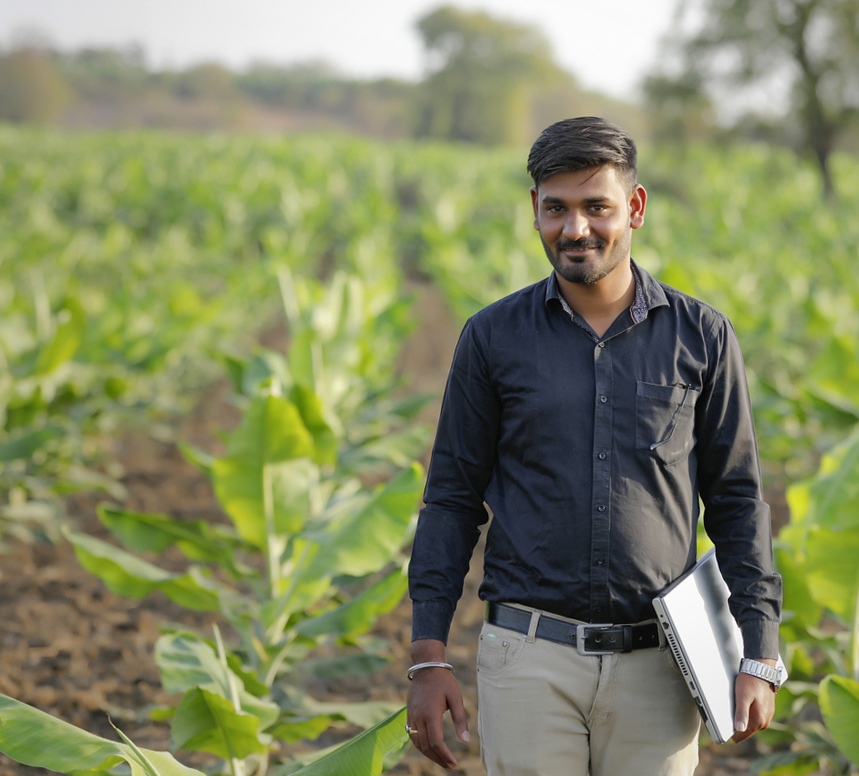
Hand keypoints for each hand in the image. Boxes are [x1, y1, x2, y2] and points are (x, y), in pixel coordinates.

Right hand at [406, 640, 469, 770]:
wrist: (426, 666)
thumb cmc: (444, 681)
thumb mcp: (456, 697)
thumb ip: (460, 719)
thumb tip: (466, 740)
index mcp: (430, 714)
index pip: (435, 742)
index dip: (444, 755)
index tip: (454, 763)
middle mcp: (418, 717)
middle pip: (425, 746)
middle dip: (438, 759)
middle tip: (450, 766)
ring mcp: (412, 715)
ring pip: (417, 742)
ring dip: (428, 754)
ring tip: (441, 760)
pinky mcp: (409, 713)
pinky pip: (412, 734)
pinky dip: (420, 745)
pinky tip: (429, 748)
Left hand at [732, 658, 776, 742]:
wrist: (761, 670)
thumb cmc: (750, 682)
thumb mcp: (742, 697)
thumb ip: (741, 713)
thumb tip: (739, 729)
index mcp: (759, 720)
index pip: (741, 735)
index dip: (730, 733)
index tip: (721, 727)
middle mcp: (765, 721)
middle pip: (746, 730)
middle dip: (736, 726)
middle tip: (725, 716)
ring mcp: (767, 716)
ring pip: (750, 724)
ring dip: (742, 720)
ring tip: (733, 710)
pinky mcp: (767, 710)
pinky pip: (754, 717)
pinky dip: (747, 715)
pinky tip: (742, 707)